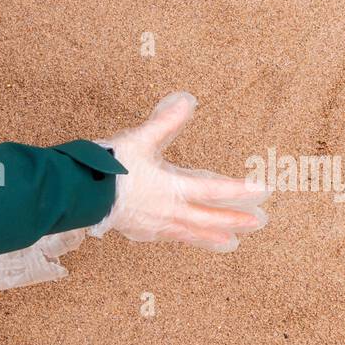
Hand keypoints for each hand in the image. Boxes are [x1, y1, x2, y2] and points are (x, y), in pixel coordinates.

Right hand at [92, 92, 268, 251]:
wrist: (81, 194)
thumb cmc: (110, 167)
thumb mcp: (140, 140)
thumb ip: (165, 123)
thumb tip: (187, 102)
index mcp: (172, 187)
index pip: (214, 189)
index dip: (240, 190)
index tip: (262, 191)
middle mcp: (169, 210)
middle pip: (209, 218)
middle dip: (235, 220)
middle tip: (258, 223)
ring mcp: (156, 224)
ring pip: (192, 233)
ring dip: (214, 236)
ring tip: (231, 242)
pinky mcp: (142, 231)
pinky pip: (171, 238)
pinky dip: (185, 238)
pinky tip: (188, 237)